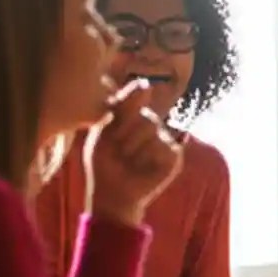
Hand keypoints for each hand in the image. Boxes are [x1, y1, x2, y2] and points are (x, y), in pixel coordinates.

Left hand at [84, 79, 181, 225]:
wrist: (112, 194)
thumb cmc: (104, 163)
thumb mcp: (105, 131)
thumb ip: (123, 106)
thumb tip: (146, 82)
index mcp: (133, 115)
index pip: (137, 97)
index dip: (124, 114)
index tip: (112, 131)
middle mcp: (151, 124)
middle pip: (145, 117)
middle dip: (126, 135)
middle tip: (118, 151)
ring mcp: (164, 139)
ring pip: (153, 132)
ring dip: (134, 150)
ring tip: (129, 161)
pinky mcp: (173, 156)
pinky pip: (164, 148)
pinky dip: (149, 160)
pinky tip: (142, 168)